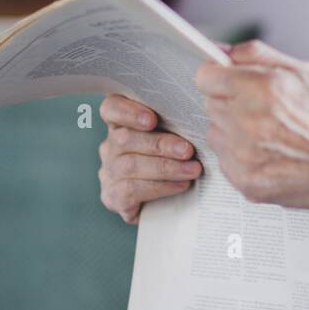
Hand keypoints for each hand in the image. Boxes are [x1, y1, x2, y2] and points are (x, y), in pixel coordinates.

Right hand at [97, 94, 202, 223]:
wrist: (176, 201)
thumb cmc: (180, 159)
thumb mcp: (179, 137)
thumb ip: (178, 124)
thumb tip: (199, 118)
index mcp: (123, 124)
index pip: (111, 108)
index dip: (127, 111)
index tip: (152, 119)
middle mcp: (111, 146)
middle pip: (124, 138)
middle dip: (160, 144)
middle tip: (187, 150)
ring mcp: (109, 172)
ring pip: (129, 165)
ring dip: (166, 167)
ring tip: (193, 170)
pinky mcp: (113, 197)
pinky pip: (130, 190)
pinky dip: (160, 187)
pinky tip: (181, 185)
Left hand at [194, 39, 308, 208]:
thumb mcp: (305, 72)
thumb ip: (257, 56)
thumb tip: (221, 51)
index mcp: (263, 89)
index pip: (205, 76)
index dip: (220, 76)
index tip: (232, 81)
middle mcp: (248, 122)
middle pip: (211, 103)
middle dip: (232, 102)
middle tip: (266, 110)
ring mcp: (244, 156)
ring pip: (216, 132)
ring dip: (234, 130)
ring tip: (272, 134)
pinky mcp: (245, 182)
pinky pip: (226, 160)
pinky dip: (243, 156)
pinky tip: (272, 154)